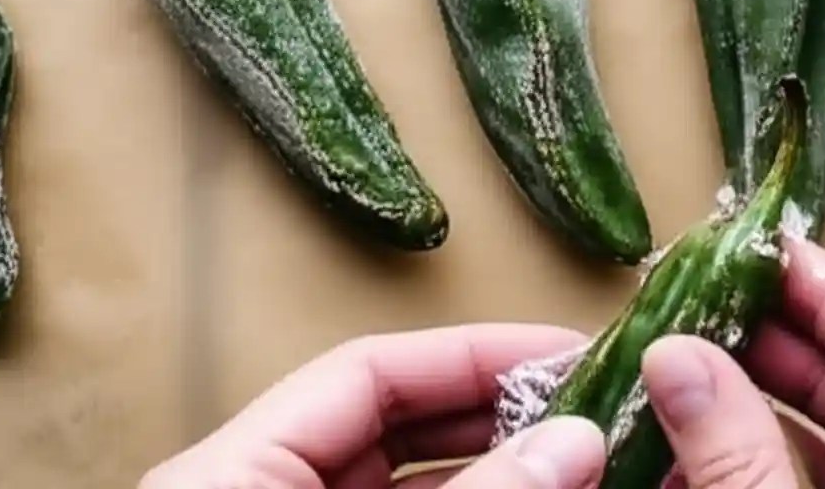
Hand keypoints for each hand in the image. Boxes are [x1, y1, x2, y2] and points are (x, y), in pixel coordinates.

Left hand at [137, 323, 606, 488]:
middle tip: (589, 403)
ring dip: (500, 465)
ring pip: (417, 479)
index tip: (564, 351)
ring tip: (582, 454)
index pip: (369, 370)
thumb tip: (574, 442)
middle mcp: (265, 487)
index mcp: (235, 468)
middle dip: (499, 409)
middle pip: (398, 420)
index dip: (473, 352)